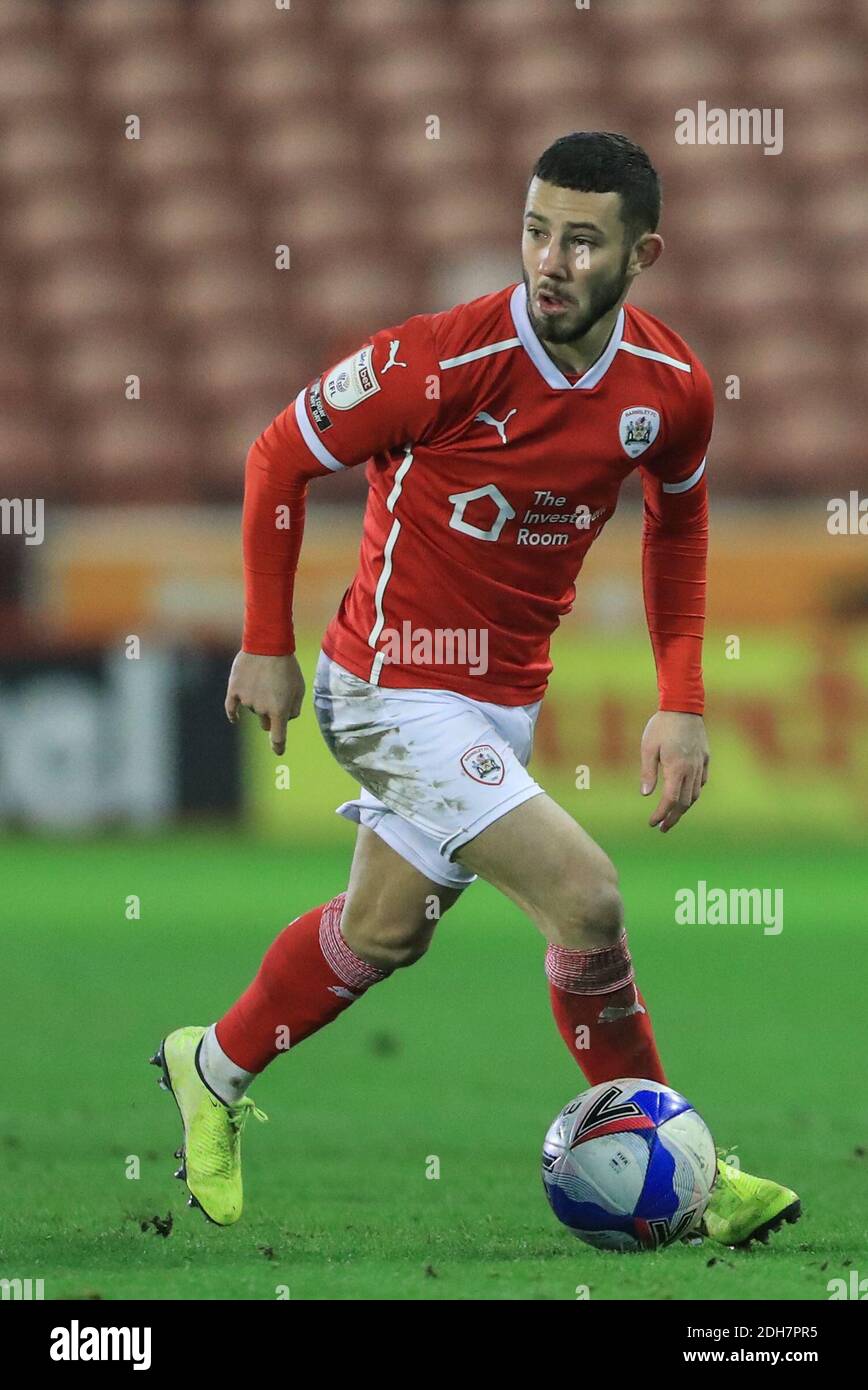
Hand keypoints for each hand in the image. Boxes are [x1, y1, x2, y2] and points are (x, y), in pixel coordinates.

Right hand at [224, 652, 304, 755]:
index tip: (278, 752)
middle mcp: (261, 709)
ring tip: (264, 679)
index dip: (278, 746)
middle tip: (274, 696)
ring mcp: (246, 700)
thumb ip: (294, 708)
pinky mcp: (234, 690)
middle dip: (270, 716)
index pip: (278, 736)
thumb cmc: (287, 666)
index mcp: (279, 710)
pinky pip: (231, 708)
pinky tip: (235, 719)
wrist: (267, 644)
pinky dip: (233, 714)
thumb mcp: (299, 687)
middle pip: (265, 722)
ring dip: (258, 701)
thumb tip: (286, 719)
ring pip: (252, 709)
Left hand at [640, 711, 708, 833]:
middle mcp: (691, 770)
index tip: (653, 824)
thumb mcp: (648, 748)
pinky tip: (686, 794)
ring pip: (695, 794)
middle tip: (662, 828)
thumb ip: (648, 772)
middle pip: (684, 803)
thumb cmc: (661, 726)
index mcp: (677, 769)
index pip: (670, 800)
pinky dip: (693, 792)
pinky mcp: (705, 757)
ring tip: (673, 815)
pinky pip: (701, 781)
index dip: (661, 814)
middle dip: (673, 818)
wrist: (684, 706)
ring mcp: (700, 764)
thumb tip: (646, 794)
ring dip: (684, 807)